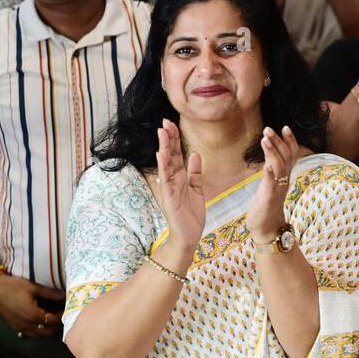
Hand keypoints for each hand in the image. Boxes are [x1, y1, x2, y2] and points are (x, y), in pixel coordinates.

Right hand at [0, 275, 65, 337]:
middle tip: (59, 313)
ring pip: (38, 336)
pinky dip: (38, 330)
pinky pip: (30, 333)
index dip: (61, 315)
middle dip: (56, 325)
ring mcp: (19, 328)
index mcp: (32, 315)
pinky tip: (39, 319)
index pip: (53, 321)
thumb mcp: (33, 288)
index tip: (65, 307)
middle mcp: (26, 325)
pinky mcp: (14, 327)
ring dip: (47, 329)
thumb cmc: (12, 286)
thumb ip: (50, 293)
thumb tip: (64, 295)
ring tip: (50, 316)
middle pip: (47, 333)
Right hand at [154, 118, 204, 252]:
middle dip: (168, 138)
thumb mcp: (197, 189)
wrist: (189, 236)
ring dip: (164, 148)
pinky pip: (166, 180)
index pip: (176, 154)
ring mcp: (169, 188)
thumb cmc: (191, 214)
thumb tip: (195, 154)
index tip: (172, 123)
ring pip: (166, 164)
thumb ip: (195, 172)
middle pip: (170, 155)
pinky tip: (161, 155)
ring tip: (161, 132)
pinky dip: (164, 167)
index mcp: (180, 177)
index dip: (174, 139)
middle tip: (165, 121)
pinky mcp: (169, 198)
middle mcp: (172, 180)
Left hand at [247, 126, 299, 242]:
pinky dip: (270, 175)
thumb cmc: (266, 206)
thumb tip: (270, 158)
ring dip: (273, 152)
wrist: (267, 229)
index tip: (285, 127)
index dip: (290, 141)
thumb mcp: (271, 184)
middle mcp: (284, 181)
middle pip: (286, 157)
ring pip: (279, 167)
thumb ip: (273, 171)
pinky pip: (271, 185)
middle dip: (278, 142)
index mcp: (285, 177)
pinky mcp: (269, 199)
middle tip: (268, 128)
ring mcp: (277, 189)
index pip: (291, 155)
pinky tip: (266, 166)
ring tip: (264, 139)